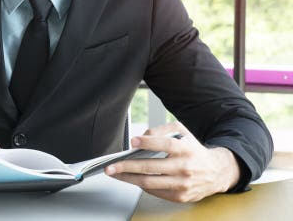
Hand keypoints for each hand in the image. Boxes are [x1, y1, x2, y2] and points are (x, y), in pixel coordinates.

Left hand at [104, 122, 240, 202]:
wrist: (216, 172)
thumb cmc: (193, 150)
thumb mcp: (182, 132)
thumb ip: (161, 130)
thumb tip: (141, 137)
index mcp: (186, 149)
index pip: (165, 145)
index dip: (147, 142)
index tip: (132, 141)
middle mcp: (185, 167)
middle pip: (151, 167)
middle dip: (127, 166)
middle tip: (111, 166)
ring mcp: (183, 184)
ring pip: (149, 182)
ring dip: (128, 178)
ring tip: (115, 174)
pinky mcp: (181, 196)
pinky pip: (155, 191)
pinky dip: (141, 185)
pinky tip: (132, 179)